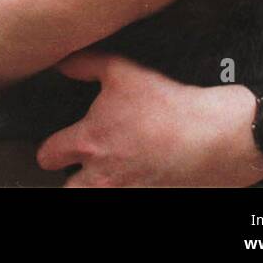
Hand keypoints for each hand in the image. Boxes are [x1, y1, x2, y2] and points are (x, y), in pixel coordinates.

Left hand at [36, 51, 262, 186]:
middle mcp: (104, 176)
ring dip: (97, 186)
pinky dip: (128, 189)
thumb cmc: (168, 106)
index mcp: (90, 143)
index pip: (47, 156)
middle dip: (69, 179)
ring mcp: (129, 193)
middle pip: (68, 190)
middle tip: (80, 167)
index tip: (56, 146)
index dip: (50, 150)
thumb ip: (84, 65)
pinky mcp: (152, 199)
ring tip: (107, 174)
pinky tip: (136, 178)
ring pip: (97, 197)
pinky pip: (130, 198)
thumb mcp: (120, 71)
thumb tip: (61, 63)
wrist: (215, 136)